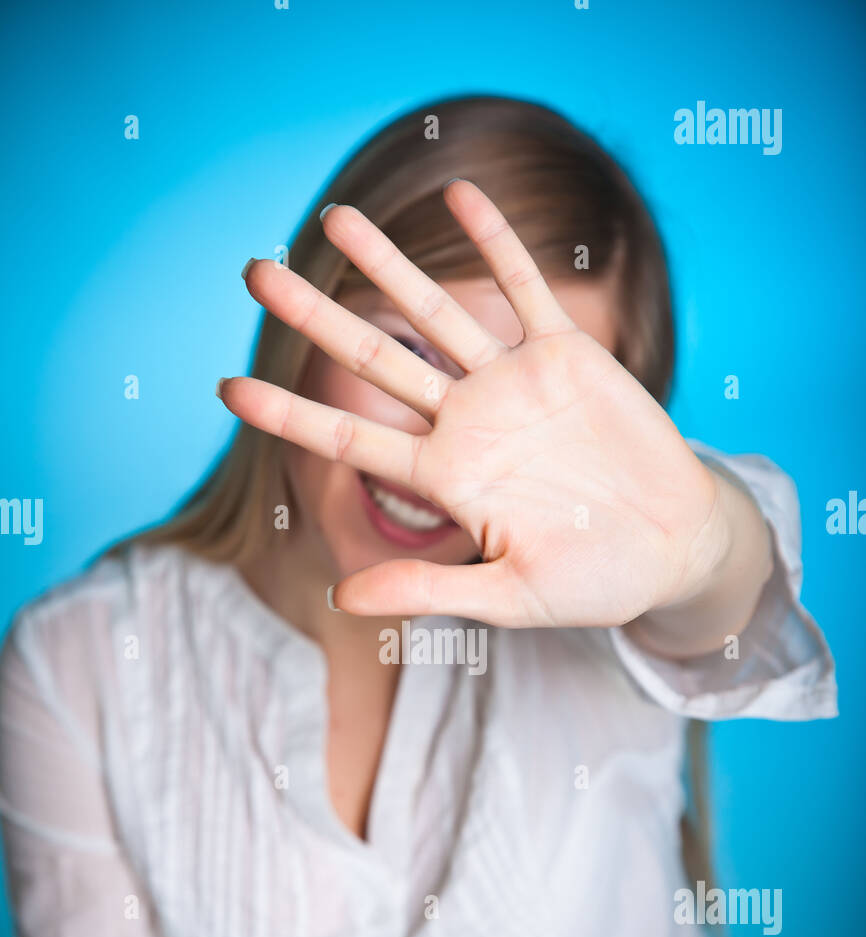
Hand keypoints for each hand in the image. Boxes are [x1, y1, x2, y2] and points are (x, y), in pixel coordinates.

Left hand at [218, 180, 768, 641]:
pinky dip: (498, 244)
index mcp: (446, 477)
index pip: (350, 438)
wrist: (671, 549)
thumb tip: (343, 597)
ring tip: (334, 217)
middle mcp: (467, 422)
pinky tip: (460, 195)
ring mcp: (513, 385)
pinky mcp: (568, 357)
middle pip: (374, 358)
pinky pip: (526, 290)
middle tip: (253, 269)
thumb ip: (428, 589)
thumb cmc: (591, 582)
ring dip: (387, 263)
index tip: (226, 389)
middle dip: (313, 315)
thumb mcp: (509, 597)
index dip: (288, 414)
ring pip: (437, 313)